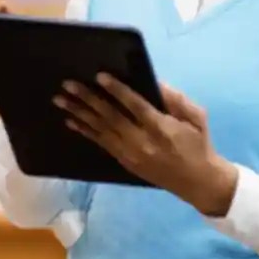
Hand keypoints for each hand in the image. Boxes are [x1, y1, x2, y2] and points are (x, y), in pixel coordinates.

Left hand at [55, 74, 238, 216]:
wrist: (197, 182)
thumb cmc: (198, 144)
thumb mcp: (196, 118)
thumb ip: (175, 99)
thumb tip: (153, 82)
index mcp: (161, 128)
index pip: (134, 105)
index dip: (117, 90)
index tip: (99, 76)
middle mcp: (142, 141)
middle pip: (110, 117)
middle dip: (88, 99)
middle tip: (68, 85)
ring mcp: (131, 154)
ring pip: (101, 130)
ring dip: (79, 114)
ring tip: (61, 100)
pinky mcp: (125, 162)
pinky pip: (102, 144)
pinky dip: (86, 132)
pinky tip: (71, 121)